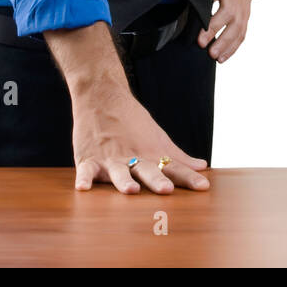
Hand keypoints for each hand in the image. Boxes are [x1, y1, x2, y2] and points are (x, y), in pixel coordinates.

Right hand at [70, 84, 209, 193]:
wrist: (102, 96)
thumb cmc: (132, 121)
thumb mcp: (158, 137)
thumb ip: (178, 157)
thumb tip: (203, 167)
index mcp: (151, 154)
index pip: (174, 168)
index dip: (189, 179)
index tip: (203, 187)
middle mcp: (133, 157)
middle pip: (148, 170)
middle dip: (157, 180)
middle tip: (167, 189)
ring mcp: (111, 159)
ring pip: (118, 172)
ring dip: (124, 181)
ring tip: (131, 190)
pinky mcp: (89, 158)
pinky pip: (86, 170)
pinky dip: (84, 178)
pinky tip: (83, 187)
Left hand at [197, 0, 251, 62]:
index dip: (205, 11)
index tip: (196, 24)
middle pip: (227, 15)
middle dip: (214, 31)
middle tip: (201, 44)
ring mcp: (242, 8)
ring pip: (237, 28)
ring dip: (225, 44)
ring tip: (213, 56)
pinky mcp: (246, 16)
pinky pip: (241, 34)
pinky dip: (233, 48)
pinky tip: (222, 58)